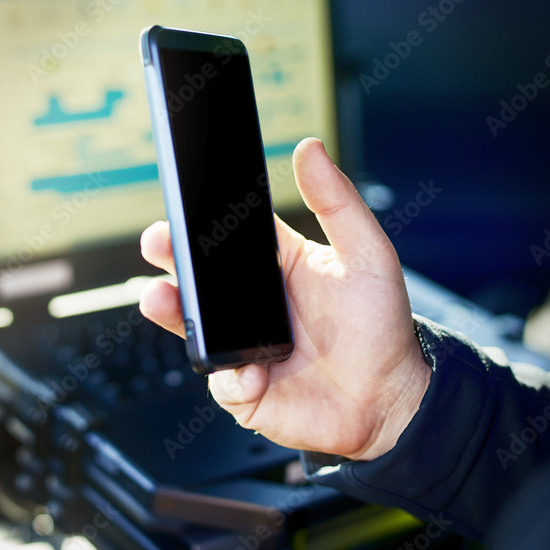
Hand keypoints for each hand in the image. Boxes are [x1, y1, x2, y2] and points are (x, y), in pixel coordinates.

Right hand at [139, 138, 429, 460]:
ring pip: (194, 325)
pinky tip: (252, 370)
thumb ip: (338, 201)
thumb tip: (311, 147)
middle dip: (171, 259)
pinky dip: (230, 374)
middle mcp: (252, 304)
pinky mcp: (243, 388)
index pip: (228, 236)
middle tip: (158, 243)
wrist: (391, 402)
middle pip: (200, 278)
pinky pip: (221, 380)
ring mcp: (243, 345)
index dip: (201, 222)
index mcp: (276, 265)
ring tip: (161, 297)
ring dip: (173, 311)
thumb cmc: (381, 327)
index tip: (181, 207)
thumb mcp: (368, 254)